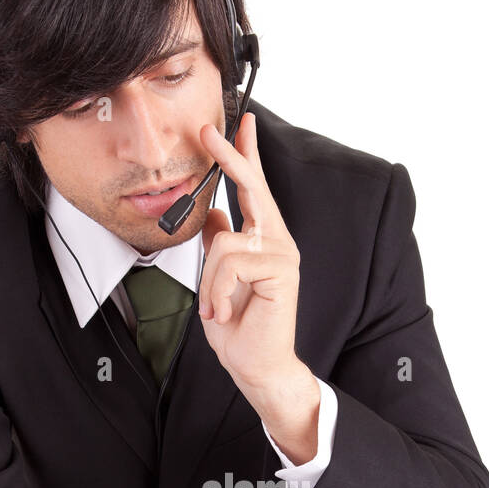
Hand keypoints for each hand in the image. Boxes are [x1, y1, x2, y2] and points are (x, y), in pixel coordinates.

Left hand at [197, 113, 301, 397]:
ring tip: (215, 308)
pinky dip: (216, 290)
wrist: (256, 364)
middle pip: (252, 187)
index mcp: (263, 239)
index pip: (255, 189)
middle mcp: (276, 241)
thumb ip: (218, 243)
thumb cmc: (239, 327)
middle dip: (228, 157)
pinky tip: (223, 312)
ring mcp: (281, 254)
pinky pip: (229, 262)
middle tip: (207, 130)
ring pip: (223, 242)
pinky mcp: (280, 270)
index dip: (246, 154)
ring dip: (209, 280)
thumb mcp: (217, 278)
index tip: (240, 123)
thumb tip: (213, 212)